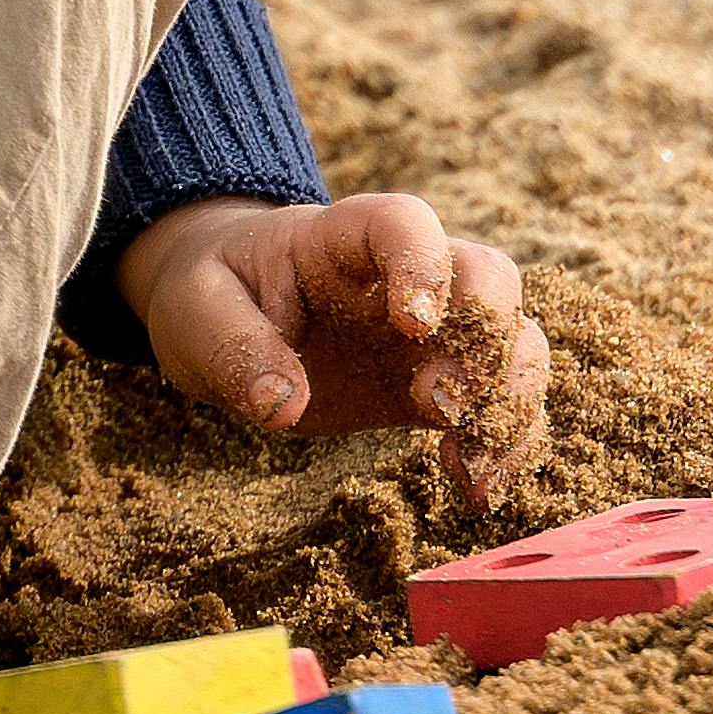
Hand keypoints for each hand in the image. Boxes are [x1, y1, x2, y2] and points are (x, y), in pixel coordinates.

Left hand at [114, 192, 548, 507]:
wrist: (221, 313)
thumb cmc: (210, 293)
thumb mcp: (198, 312)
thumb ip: (236, 349)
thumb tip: (283, 406)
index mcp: (341, 237)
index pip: (405, 223)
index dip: (423, 265)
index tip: (414, 326)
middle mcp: (403, 276)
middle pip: (490, 276)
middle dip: (489, 341)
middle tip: (441, 406)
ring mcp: (429, 332)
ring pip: (514, 343)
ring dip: (510, 404)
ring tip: (469, 469)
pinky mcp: (432, 387)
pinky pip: (498, 406)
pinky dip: (505, 445)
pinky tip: (477, 490)